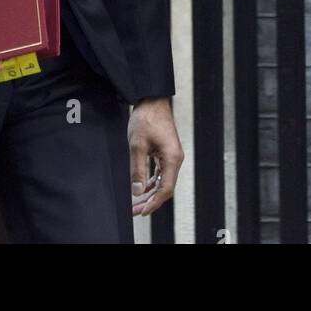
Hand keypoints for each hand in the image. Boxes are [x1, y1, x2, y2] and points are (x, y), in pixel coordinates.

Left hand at [128, 97, 183, 217]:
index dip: (153, 203)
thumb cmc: (146, 118)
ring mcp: (172, 155)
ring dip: (150, 192)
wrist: (152, 99)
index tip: (141, 212)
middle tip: (135, 210)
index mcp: (172, 158)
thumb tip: (137, 192)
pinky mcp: (167, 151)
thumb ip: (138, 170)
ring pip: (163, 181)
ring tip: (136, 202)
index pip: (165, 189)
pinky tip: (143, 186)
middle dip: (150, 201)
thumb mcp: (137, 145)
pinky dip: (153, 181)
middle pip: (165, 188)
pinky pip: (162, 172)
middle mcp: (175, 159)